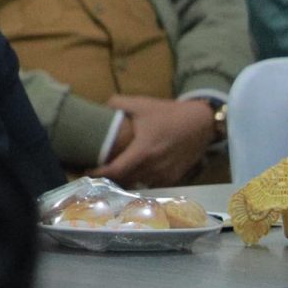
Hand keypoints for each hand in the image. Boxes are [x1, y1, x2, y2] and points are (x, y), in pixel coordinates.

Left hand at [91, 95, 213, 185]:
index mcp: (143, 151)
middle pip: (123, 180)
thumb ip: (118, 103)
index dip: (98, 173)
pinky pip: (151, 183)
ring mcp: (164, 175)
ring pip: (137, 183)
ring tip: (113, 170)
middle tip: (96, 169)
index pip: (115, 170)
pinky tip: (134, 170)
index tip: (86, 170)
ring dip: (124, 179)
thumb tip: (100, 106)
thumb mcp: (142, 104)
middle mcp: (153, 167)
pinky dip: (140, 179)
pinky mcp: (173, 178)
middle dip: (109, 177)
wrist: (201, 123)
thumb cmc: (169, 113)